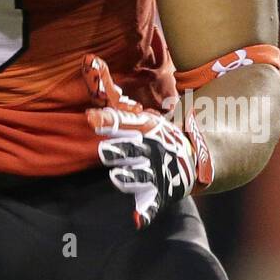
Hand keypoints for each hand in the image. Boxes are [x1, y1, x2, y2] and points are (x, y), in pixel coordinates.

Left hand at [82, 54, 211, 229]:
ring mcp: (156, 170)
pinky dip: (146, 212)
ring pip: (142, 174)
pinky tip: (137, 220)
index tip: (89, 118)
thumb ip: (107, 90)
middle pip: (133, 147)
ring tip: (117, 177)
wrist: (191, 155)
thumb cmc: (149, 131)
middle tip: (103, 150)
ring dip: (131, 176)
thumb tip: (87, 59)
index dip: (107, 120)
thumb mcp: (132, 110)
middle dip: (119, 148)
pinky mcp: (160, 192)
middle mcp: (149, 146)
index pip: (123, 120)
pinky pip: (152, 203)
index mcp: (141, 125)